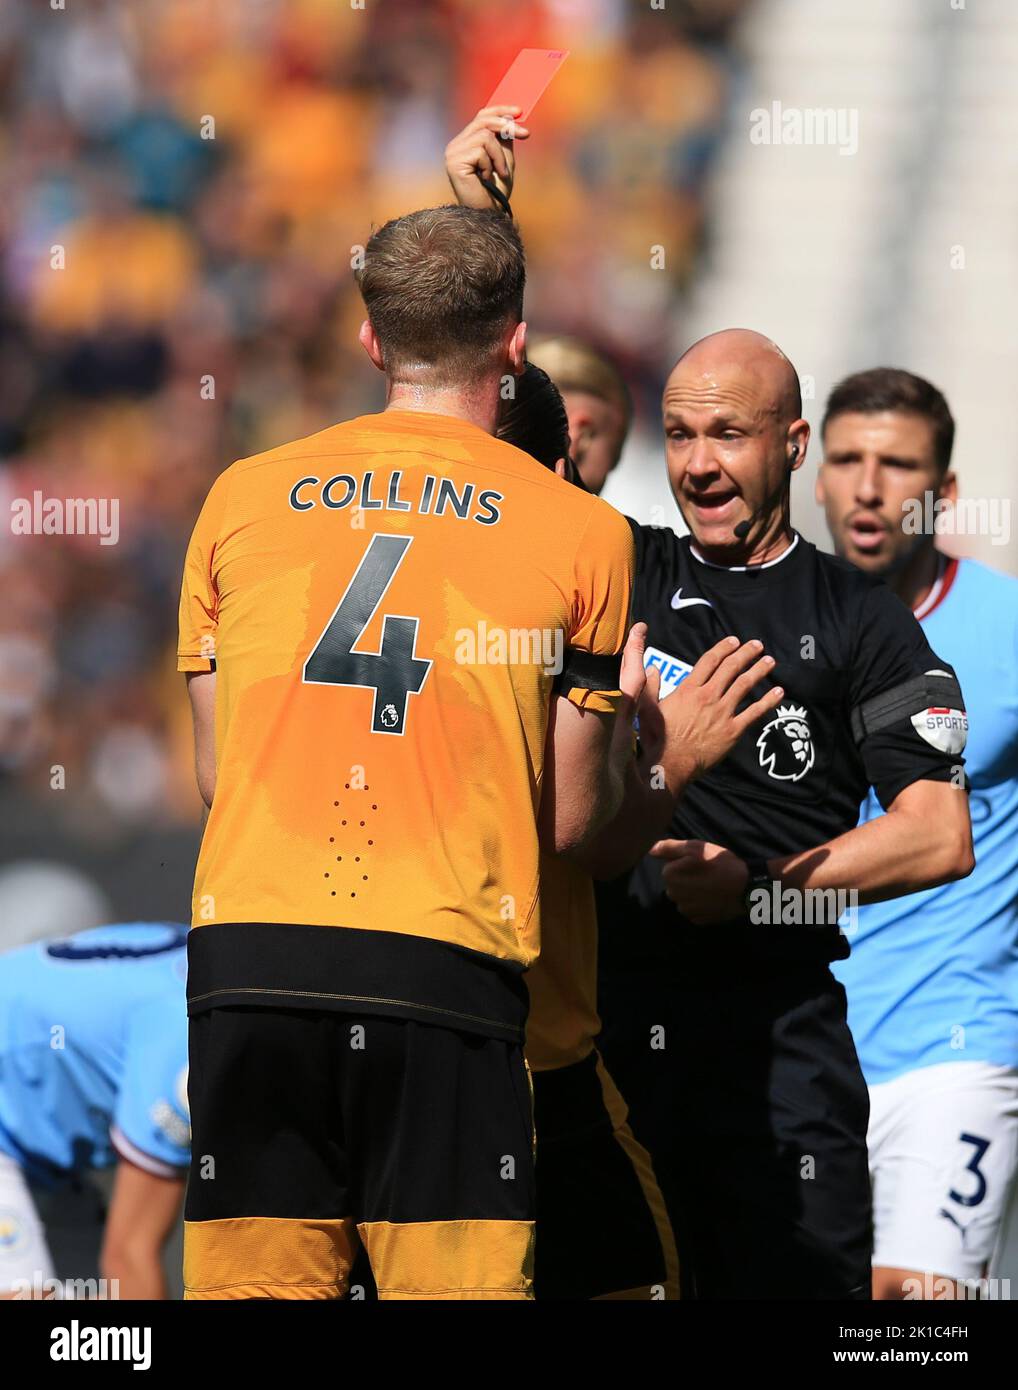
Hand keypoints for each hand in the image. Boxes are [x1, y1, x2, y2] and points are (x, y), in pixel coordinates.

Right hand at [444, 106, 528, 209]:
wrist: (488, 214)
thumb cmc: (496, 191)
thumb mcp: (504, 159)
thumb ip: (504, 139)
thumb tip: (511, 117)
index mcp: (466, 143)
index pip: (481, 117)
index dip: (500, 110)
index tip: (519, 111)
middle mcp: (456, 145)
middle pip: (483, 121)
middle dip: (507, 126)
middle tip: (526, 134)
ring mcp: (453, 153)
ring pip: (485, 136)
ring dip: (499, 156)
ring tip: (499, 173)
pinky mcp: (454, 162)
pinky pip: (481, 151)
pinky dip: (491, 164)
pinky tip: (486, 179)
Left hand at [650, 839, 748, 923]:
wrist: (746, 888)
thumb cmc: (720, 864)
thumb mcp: (696, 847)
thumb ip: (670, 847)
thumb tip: (650, 850)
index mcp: (670, 877)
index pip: (670, 867)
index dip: (684, 864)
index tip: (700, 863)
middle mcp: (673, 896)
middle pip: (676, 884)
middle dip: (687, 879)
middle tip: (707, 873)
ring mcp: (687, 910)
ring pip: (684, 898)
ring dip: (694, 892)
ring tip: (712, 886)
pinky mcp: (700, 920)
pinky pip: (695, 910)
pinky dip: (702, 905)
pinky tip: (714, 898)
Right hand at [655, 637, 782, 791]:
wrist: (670, 763)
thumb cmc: (657, 738)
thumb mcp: (647, 708)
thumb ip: (651, 686)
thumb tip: (652, 668)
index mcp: (688, 689)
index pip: (710, 661)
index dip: (724, 648)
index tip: (734, 641)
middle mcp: (708, 696)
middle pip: (731, 668)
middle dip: (746, 653)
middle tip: (757, 645)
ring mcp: (722, 713)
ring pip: (744, 685)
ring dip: (759, 670)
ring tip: (769, 661)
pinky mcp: (733, 730)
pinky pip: (755, 712)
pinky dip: (768, 701)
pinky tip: (779, 692)